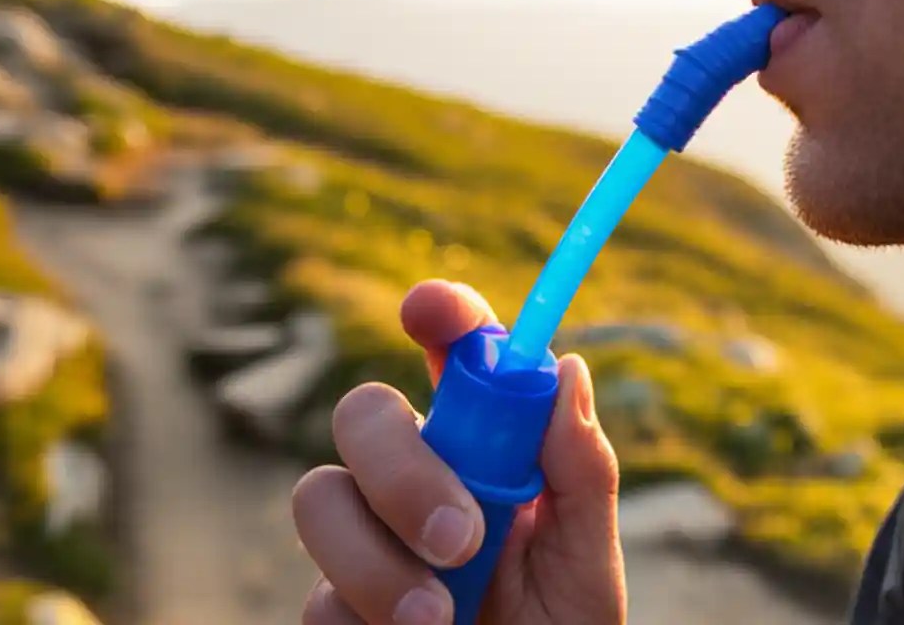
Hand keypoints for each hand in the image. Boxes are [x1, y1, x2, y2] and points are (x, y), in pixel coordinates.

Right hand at [293, 280, 626, 623]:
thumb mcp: (589, 560)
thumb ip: (580, 474)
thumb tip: (569, 369)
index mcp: (487, 450)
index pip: (455, 358)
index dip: (441, 315)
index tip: (429, 310)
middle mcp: (417, 479)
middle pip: (364, 413)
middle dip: (403, 466)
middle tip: (463, 537)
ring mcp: (365, 539)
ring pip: (318, 496)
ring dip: (377, 559)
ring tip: (440, 619)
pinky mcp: (332, 604)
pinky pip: (314, 593)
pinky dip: (363, 619)